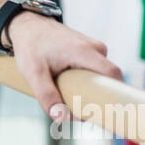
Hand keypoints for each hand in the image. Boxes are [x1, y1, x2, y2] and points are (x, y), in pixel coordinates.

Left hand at [5, 12, 124, 120]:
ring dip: (92, 91)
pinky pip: (96, 71)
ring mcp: (95, 48)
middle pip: (109, 79)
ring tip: (74, 102)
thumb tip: (62, 118)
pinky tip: (74, 91)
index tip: (110, 115)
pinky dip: (89, 83)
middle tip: (85, 116)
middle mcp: (95, 48)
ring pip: (102, 77)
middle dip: (100, 99)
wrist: (28, 25)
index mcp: (85, 51)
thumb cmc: (30, 47)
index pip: (113, 75)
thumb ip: (46, 95)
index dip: (116, 96)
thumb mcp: (33, 73)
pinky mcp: (91, 51)